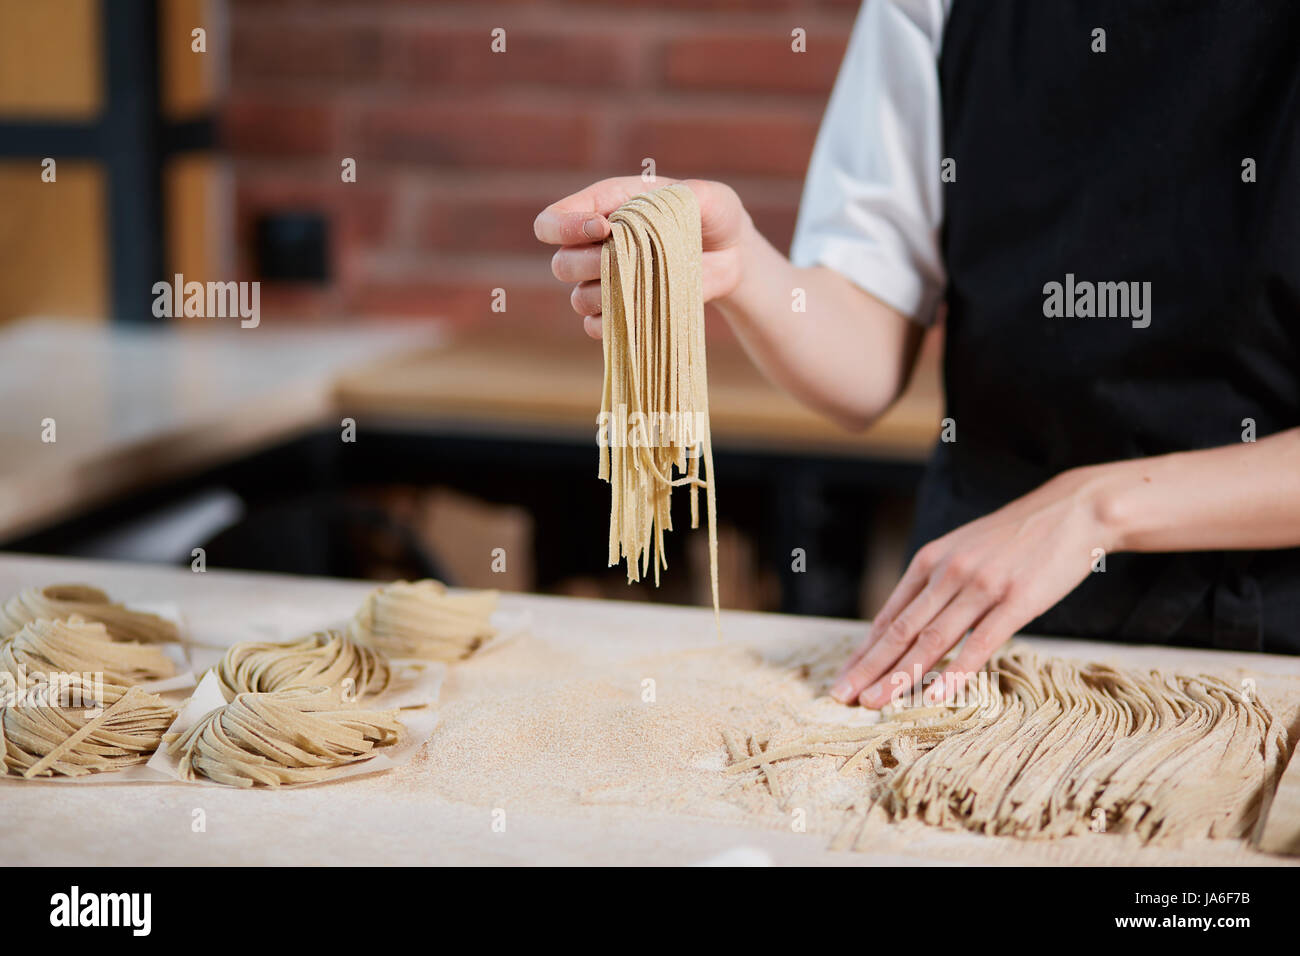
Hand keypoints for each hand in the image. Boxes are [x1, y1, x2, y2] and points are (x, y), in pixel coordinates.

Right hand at [533, 177, 750, 338]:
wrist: (730, 253)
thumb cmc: (713, 215)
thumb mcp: (707, 197)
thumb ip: (687, 196)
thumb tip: (662, 209)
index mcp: (604, 208)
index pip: (552, 221)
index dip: (565, 227)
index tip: (603, 228)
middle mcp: (596, 246)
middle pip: (561, 265)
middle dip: (590, 263)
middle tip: (633, 257)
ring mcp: (606, 283)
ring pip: (579, 299)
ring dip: (608, 295)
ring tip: (647, 284)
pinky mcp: (623, 312)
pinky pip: (597, 327)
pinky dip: (614, 324)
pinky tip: (640, 312)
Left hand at [832, 467, 1117, 707]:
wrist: (1072, 509)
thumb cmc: (1016, 536)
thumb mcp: (963, 548)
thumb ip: (936, 581)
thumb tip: (910, 619)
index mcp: (930, 560)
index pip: (889, 615)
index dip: (865, 649)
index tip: (845, 676)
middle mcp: (948, 572)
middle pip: (900, 630)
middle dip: (869, 668)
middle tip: (842, 697)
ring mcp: (981, 586)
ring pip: (931, 640)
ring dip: (900, 676)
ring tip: (875, 703)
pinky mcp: (1016, 600)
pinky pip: (979, 644)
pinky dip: (955, 672)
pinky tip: (935, 696)